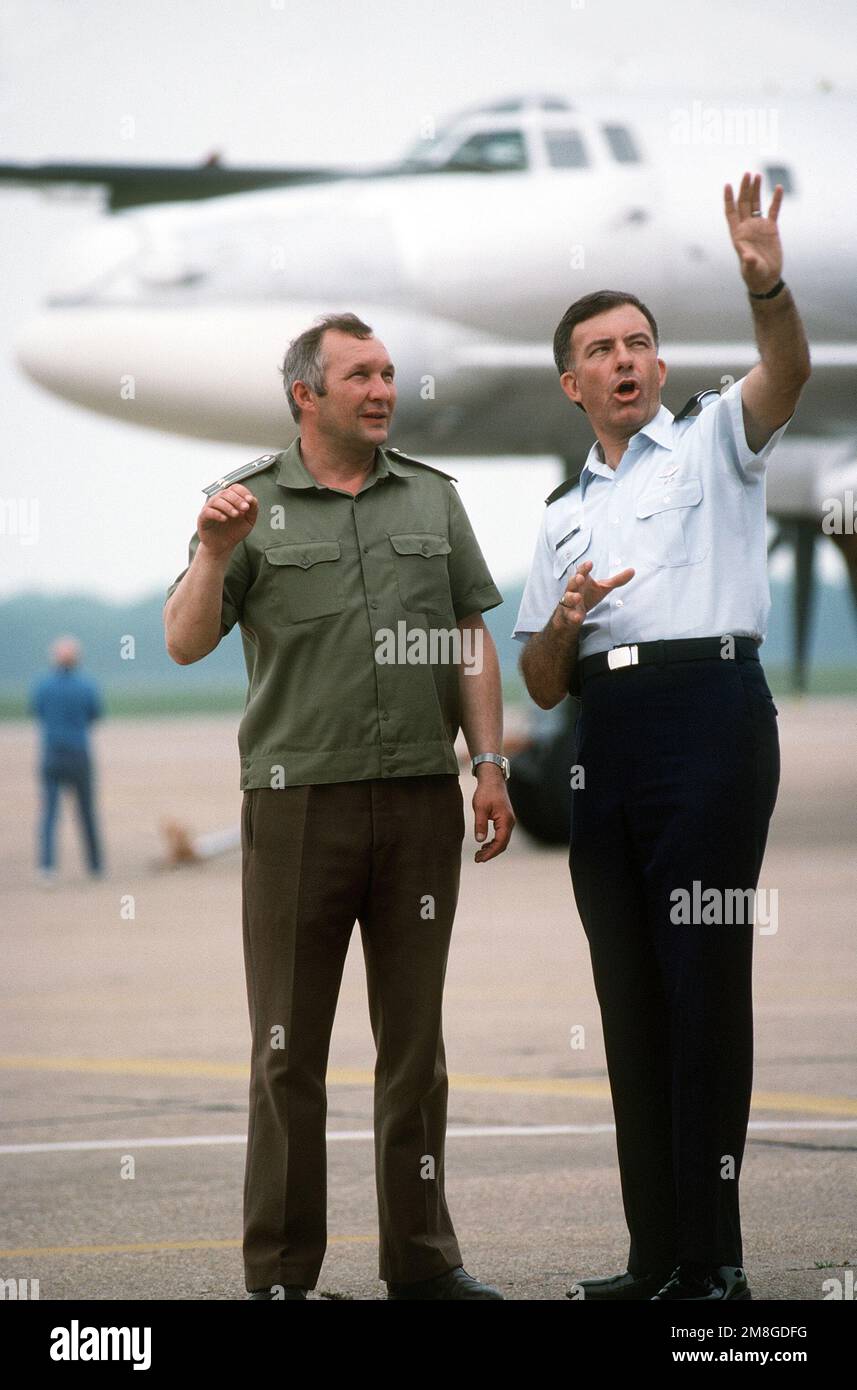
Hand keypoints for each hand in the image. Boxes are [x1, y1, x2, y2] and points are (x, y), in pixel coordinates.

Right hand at [196, 484, 257, 557]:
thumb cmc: (235, 531)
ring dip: (228, 506)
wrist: (223, 546)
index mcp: (230, 499)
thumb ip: (253, 510)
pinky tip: (225, 519)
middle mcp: (219, 501)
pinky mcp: (203, 518)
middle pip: (226, 492)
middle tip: (245, 508)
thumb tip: (252, 499)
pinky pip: (207, 511)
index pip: (235, 488)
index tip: (250, 501)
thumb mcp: (249, 521)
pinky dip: (217, 514)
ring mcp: (210, 508)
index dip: (243, 492)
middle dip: (237, 499)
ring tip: (236, 515)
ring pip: (216, 500)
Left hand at [472, 767, 514, 863]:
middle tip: (478, 859)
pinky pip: (501, 835)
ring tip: (479, 854)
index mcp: (505, 820)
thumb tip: (480, 840)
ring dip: (492, 848)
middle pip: (502, 844)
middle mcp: (510, 822)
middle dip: (491, 853)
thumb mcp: (480, 808)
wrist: (492, 779)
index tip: (480, 858)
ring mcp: (508, 821)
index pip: (500, 842)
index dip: (490, 853)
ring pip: (502, 840)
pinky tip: (484, 844)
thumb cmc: (486, 792)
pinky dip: (493, 842)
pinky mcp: (504, 819)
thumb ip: (480, 824)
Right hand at [555, 560, 634, 632]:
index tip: (590, 564)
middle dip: (575, 580)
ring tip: (578, 597)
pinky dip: (573, 616)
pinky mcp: (568, 614)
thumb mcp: (603, 588)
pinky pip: (569, 615)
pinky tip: (578, 617)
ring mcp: (569, 602)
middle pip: (572, 583)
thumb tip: (632, 570)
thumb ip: (617, 580)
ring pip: (567, 598)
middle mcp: (574, 590)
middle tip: (580, 578)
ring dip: (572, 597)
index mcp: (582, 581)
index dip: (584, 568)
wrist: (572, 614)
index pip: (581, 571)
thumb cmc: (588, 597)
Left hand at [724, 172, 783, 294]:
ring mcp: (759, 226)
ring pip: (756, 204)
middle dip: (745, 189)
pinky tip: (778, 188)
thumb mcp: (751, 268)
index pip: (731, 213)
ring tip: (757, 175)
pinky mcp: (771, 228)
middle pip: (744, 204)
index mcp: (738, 234)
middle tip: (747, 174)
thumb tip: (747, 258)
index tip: (728, 185)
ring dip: (756, 190)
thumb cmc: (755, 275)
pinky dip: (776, 200)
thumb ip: (748, 261)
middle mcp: (747, 227)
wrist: (767, 278)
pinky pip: (773, 210)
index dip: (729, 199)